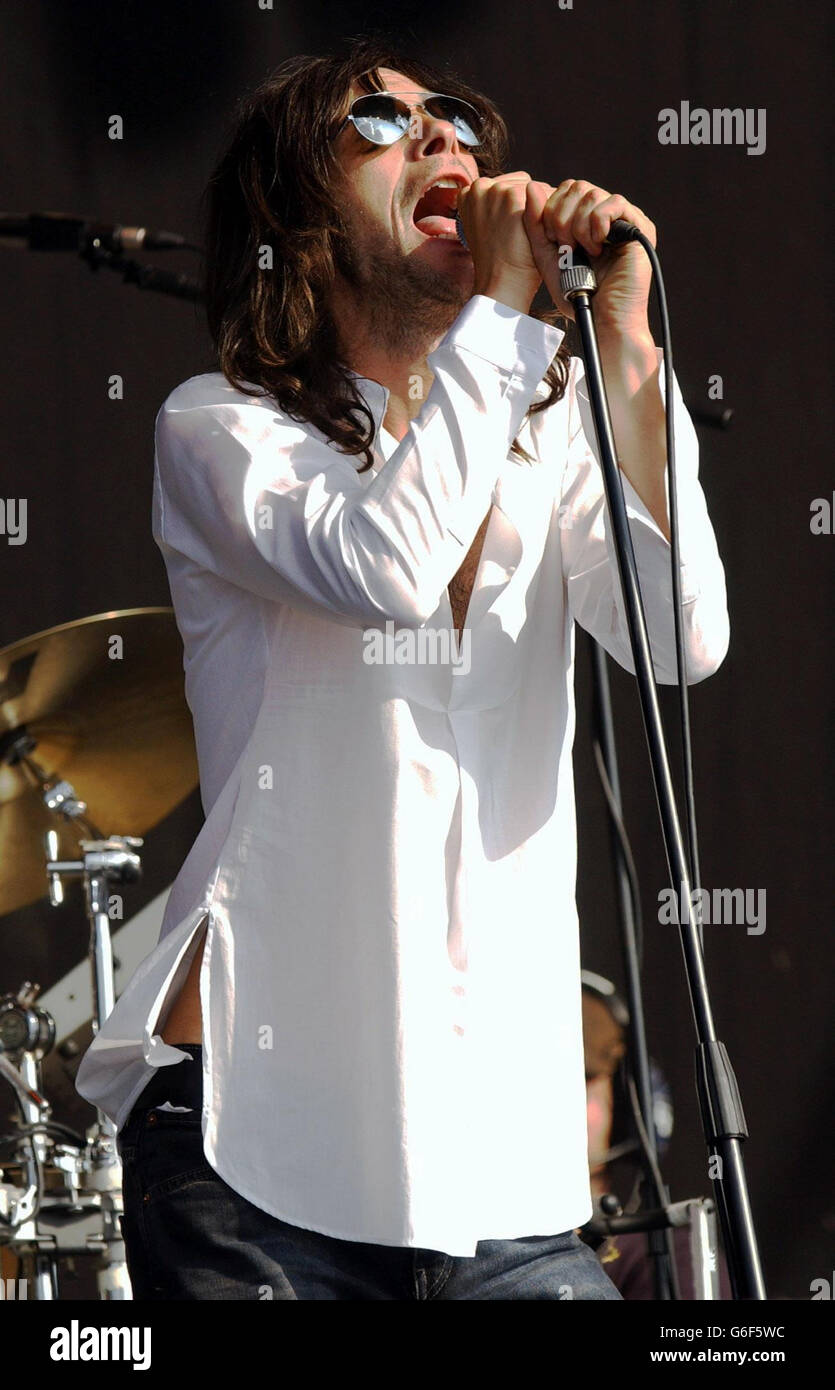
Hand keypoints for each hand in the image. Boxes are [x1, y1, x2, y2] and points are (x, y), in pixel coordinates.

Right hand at [458, 172, 542, 313]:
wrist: (501, 284)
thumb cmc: (498, 262)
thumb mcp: (486, 228)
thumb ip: (493, 207)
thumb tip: (519, 191)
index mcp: (470, 193)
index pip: (506, 185)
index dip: (518, 207)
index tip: (518, 228)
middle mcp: (480, 186)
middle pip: (522, 183)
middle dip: (531, 204)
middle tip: (529, 233)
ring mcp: (496, 190)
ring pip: (536, 188)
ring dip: (542, 207)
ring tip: (536, 233)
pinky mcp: (513, 197)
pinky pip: (546, 194)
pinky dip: (550, 212)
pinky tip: (543, 232)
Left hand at [523, 179, 655, 336]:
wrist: (599, 318)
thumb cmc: (575, 293)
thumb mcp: (546, 255)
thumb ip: (536, 223)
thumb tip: (531, 186)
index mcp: (587, 219)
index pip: (566, 190)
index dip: (552, 211)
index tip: (554, 243)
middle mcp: (607, 215)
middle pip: (578, 187)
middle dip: (563, 218)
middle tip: (567, 248)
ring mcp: (624, 220)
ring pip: (593, 194)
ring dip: (579, 225)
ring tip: (584, 251)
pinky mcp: (640, 227)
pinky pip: (615, 202)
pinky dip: (598, 223)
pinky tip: (597, 247)